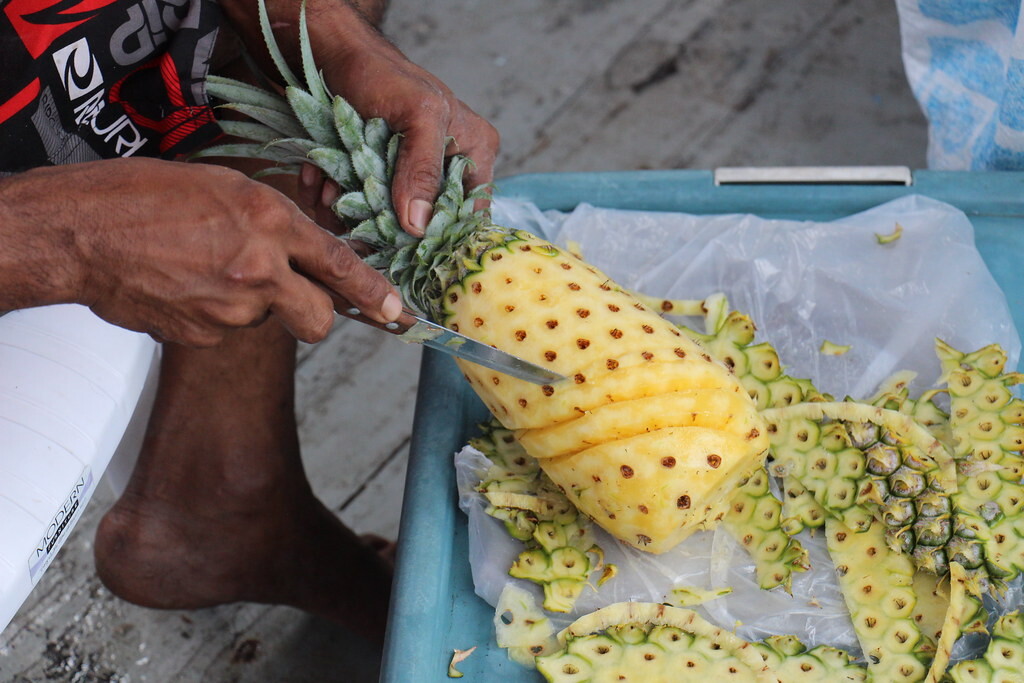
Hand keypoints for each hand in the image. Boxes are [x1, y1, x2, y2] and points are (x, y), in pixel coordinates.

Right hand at [0, 158, 400, 346]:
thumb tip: (303, 255)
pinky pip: (226, 330)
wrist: (80, 232)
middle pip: (318, 321)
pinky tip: (183, 286)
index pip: (339, 264)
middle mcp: (258, 269)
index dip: (372, 293)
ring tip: (205, 270)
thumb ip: (272, 223)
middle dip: (316, 316)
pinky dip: (214, 313)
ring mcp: (229, 309)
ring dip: (251, 304)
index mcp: (268, 221)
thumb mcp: (225, 187)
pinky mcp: (201, 336)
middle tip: (293, 297)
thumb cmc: (144, 196)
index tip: (397, 312)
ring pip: (265, 321)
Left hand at [221, 0, 499, 236]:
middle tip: (350, 218)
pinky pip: (356, 206)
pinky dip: (333, 199)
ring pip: (383, 221)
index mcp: (473, 154)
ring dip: (349, 213)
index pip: (468, 215)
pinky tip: (316, 181)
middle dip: (381, 225)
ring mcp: (406, 177)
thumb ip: (423, 168)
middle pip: (421, 224)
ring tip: (327, 192)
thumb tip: (419, 227)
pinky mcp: (372, 179)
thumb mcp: (417, 114)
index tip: (402, 250)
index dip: (439, 238)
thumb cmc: (382, 74)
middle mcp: (444, 170)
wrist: (328, 54)